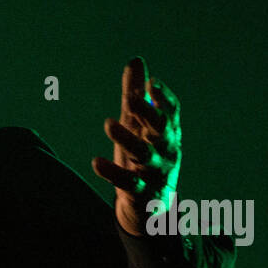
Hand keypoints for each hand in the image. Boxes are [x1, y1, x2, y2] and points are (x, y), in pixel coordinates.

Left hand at [91, 56, 181, 236]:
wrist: (149, 206)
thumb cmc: (143, 158)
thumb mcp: (138, 126)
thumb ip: (136, 96)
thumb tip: (136, 61)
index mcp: (168, 135)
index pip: (172, 113)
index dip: (164, 99)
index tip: (152, 83)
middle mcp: (166, 152)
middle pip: (161, 130)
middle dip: (148, 114)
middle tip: (132, 98)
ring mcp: (155, 173)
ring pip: (144, 154)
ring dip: (127, 138)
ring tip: (108, 123)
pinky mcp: (140, 192)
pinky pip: (127, 182)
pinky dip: (111, 172)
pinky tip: (96, 161)